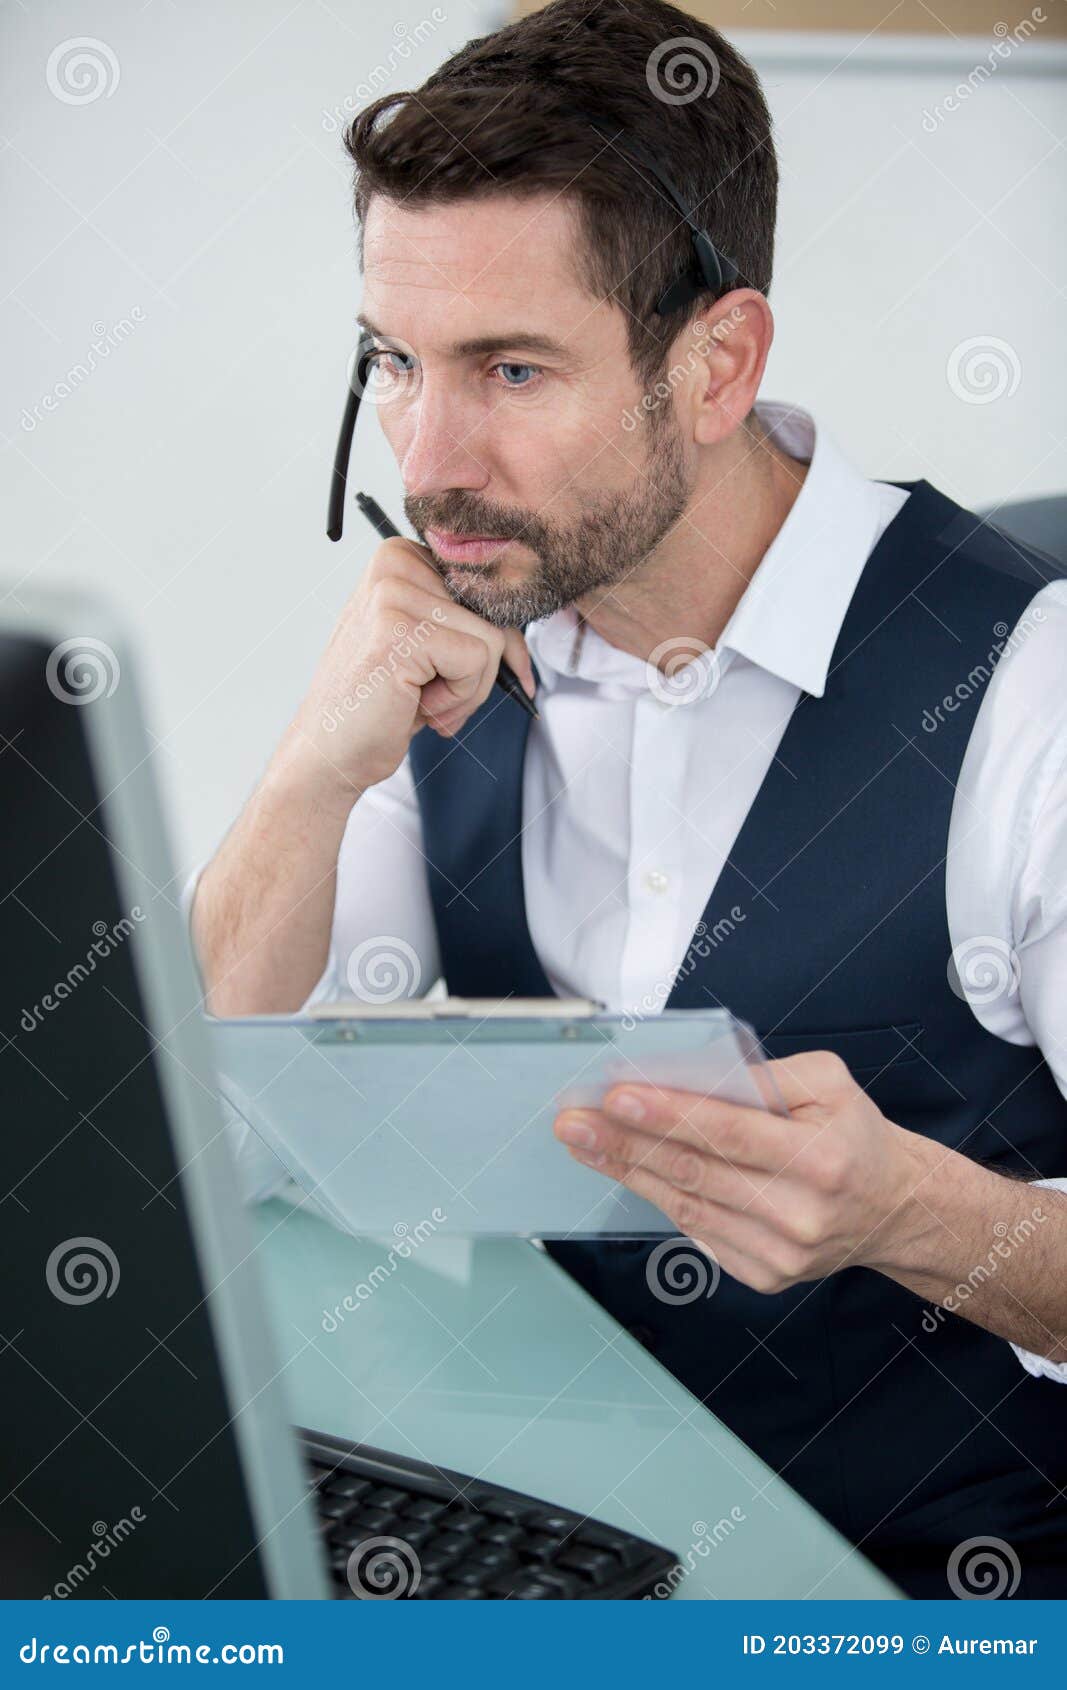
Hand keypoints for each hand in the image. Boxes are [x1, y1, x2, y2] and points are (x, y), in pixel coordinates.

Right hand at [286, 537, 535, 792]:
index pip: (487, 592)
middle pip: (494, 615)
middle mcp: (393, 563)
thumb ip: (471, 622)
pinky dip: (457, 699)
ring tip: (419, 702)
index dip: (489, 645)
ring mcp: (392, 594)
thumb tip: (524, 628)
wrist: (331, 753)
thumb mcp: (432, 649)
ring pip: (491, 641)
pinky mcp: (399, 631)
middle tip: (428, 697)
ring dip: (467, 690)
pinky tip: (414, 705)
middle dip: (477, 673)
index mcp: (401, 556)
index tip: (454, 675)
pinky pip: (477, 662)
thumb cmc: (381, 703)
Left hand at [553, 1052, 927, 1292]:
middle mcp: (800, 1213)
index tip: (615, 1097)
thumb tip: (694, 1076)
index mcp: (821, 1159)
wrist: (892, 1208)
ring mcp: (781, 1253)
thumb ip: (766, 1075)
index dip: (668, 1115)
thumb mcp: (829, 1083)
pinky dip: (661, 1198)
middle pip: (695, 1172)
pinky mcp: (765, 1275)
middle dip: (625, 1144)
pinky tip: (630, 1172)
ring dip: (628, 1171)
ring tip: (585, 1143)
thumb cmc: (854, 1135)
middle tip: (574, 1122)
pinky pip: (698, 1231)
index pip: (728, 1133)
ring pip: (686, 1205)